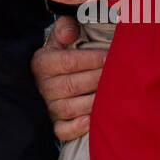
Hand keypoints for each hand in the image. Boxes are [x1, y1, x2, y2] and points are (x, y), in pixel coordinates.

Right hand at [30, 15, 103, 140]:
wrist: (45, 82)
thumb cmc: (59, 59)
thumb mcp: (57, 40)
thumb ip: (64, 29)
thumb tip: (71, 31)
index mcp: (42, 63)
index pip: (68, 62)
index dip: (91, 59)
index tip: (109, 55)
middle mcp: (43, 86)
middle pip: (71, 85)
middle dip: (97, 79)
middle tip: (118, 74)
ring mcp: (48, 107)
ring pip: (70, 108)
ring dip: (93, 102)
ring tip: (112, 95)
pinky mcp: (54, 124)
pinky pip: (62, 130)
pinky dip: (76, 127)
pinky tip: (91, 121)